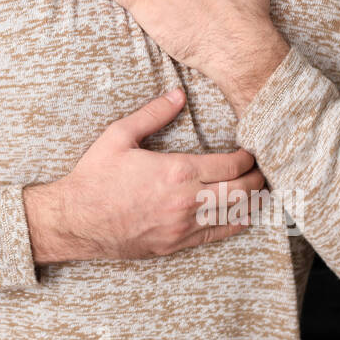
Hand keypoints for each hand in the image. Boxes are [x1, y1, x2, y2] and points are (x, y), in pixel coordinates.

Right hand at [23, 89, 265, 262]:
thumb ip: (153, 114)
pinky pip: (216, 235)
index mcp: (177, 171)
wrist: (75, 220)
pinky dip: (236, 224)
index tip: (251, 151)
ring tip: (261, 190)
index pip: (231, 164)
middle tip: (263, 169)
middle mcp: (186, 201)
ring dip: (252, 201)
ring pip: (234, 215)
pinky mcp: (175, 244)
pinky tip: (244, 216)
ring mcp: (182, 226)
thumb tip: (178, 94)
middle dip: (258, 179)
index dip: (248, 157)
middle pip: (241, 191)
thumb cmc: (94, 176)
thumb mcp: (119, 135)